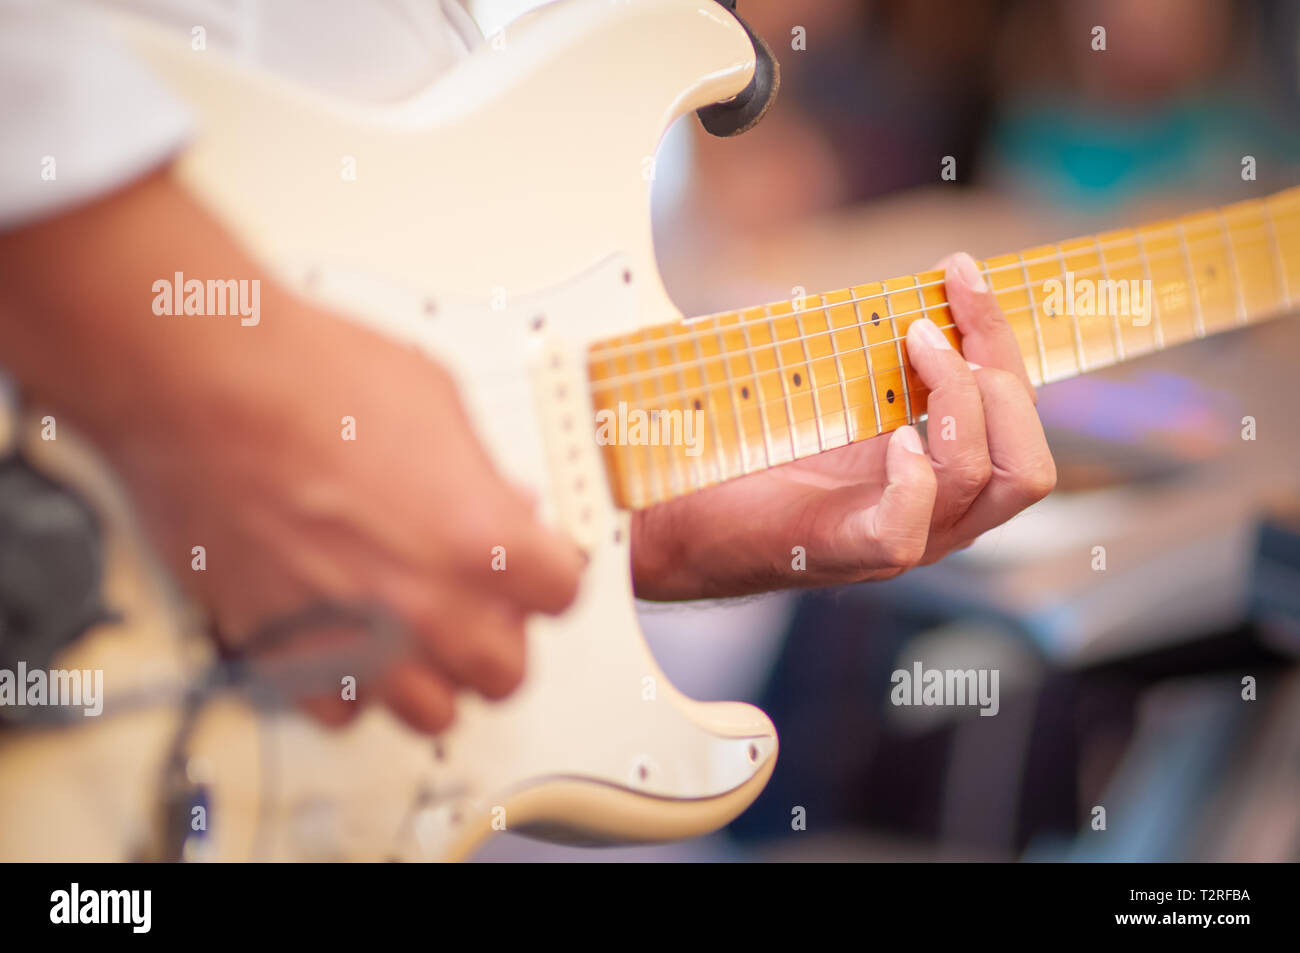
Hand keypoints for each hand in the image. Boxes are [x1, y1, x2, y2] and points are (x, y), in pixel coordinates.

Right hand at [0, 172, 583, 733]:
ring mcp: (355, 639)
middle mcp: (425, 607)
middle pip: (507, 672)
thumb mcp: (438, 401)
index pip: (563, 592)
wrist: (200, 385)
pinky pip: (340, 713)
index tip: (534, 561)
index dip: (549, 570)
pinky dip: (351, 687)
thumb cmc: (308, 376)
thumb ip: (481, 474)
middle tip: (478, 600)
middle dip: (501, 634)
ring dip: (434, 676)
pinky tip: (346, 638)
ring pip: (432, 715)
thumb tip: (498, 502)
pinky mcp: (282, 653)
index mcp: (482, 541)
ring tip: (415, 630)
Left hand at [630, 252, 1056, 598]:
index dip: (999, 338)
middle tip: (934, 317)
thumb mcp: (827, 388)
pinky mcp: (851, 553)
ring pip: (992, 482)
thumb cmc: (750, 451)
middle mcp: (939, 513)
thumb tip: (903, 279)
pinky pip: (910, 527)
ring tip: (915, 346)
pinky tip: (894, 436)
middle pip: (1027, 457)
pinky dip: (915, 478)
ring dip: (963, 400)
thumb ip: (873, 351)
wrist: (682, 512)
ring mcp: (905, 539)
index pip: (1013, 414)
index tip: (960, 271)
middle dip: (999, 368)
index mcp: (941, 473)